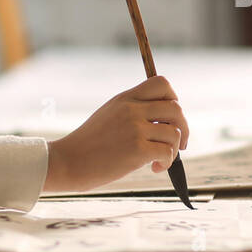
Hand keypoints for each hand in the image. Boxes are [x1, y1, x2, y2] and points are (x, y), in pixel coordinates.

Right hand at [43, 75, 189, 193]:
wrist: (68, 162)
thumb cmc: (88, 144)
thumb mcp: (109, 115)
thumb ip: (133, 110)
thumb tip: (164, 117)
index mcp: (125, 98)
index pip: (161, 83)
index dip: (173, 98)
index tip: (169, 117)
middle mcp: (132, 109)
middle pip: (176, 108)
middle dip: (183, 127)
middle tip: (179, 143)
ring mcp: (135, 128)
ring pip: (174, 133)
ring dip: (173, 150)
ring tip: (159, 160)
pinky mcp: (137, 149)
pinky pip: (168, 152)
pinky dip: (166, 163)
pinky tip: (153, 167)